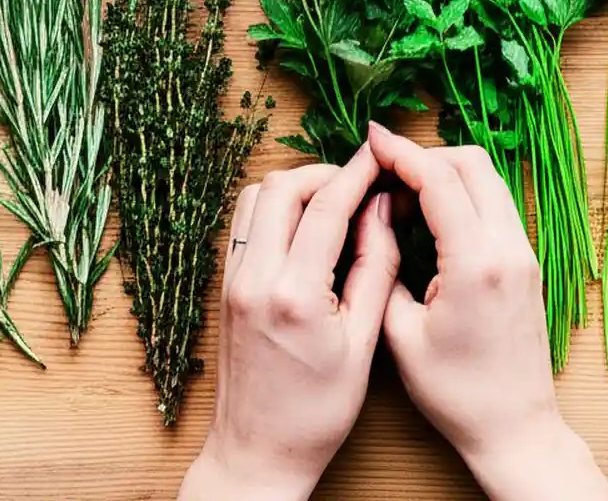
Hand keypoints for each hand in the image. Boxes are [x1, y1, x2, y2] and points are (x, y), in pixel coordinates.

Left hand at [179, 145, 399, 500]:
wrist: (258, 452)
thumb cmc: (317, 412)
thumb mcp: (364, 344)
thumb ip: (375, 268)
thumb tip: (383, 209)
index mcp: (292, 294)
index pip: (326, 206)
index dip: (358, 172)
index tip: (384, 154)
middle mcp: (252, 278)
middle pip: (282, 187)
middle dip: (325, 173)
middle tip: (362, 182)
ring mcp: (230, 281)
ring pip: (255, 198)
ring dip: (296, 188)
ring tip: (336, 203)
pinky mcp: (223, 287)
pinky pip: (244, 225)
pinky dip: (275, 210)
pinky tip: (306, 227)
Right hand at [369, 123, 607, 500]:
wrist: (514, 429)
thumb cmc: (454, 393)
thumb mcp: (400, 334)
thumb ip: (383, 269)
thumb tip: (375, 222)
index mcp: (476, 264)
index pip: (439, 180)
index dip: (400, 152)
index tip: (369, 138)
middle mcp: (509, 249)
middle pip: (472, 163)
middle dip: (424, 155)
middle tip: (382, 170)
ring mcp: (524, 254)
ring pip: (488, 180)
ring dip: (444, 174)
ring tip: (399, 196)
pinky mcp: (526, 264)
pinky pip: (495, 206)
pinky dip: (461, 196)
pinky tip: (428, 219)